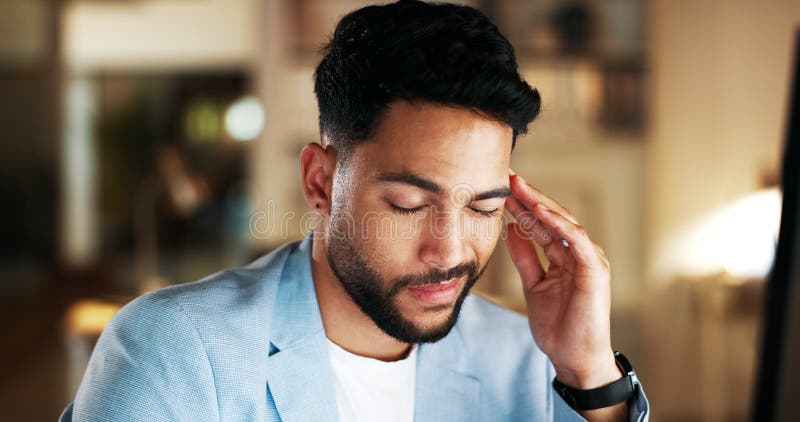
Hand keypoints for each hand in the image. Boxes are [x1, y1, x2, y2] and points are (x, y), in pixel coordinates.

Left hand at [504, 170, 620, 389]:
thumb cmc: (558, 327)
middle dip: (529, 196)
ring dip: (540, 203)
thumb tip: (511, 229)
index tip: (499, 188)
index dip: (521, 206)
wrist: (573, 358)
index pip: (541, 224)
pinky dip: (558, 224)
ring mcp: (589, 259)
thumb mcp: (533, 285)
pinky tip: (539, 211)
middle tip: (507, 176)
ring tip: (519, 187)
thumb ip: (525, 257)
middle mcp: (578, 253)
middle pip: (552, 217)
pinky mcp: (595, 269)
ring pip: (564, 222)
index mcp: (564, 257)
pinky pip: (576, 240)